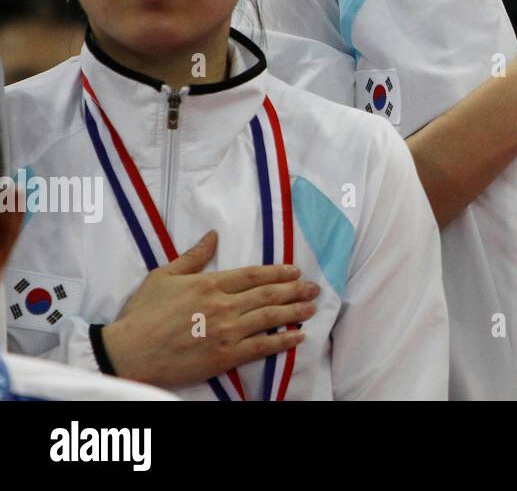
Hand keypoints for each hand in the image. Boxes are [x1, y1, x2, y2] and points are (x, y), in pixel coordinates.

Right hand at [101, 231, 317, 389]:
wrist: (127, 353)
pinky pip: (260, 347)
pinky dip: (282, 342)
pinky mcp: (223, 357)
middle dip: (294, 290)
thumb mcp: (164, 277)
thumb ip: (193, 257)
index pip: (253, 274)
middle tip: (314, 288)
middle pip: (267, 295)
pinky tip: (297, 336)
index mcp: (209, 284)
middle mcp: (222, 306)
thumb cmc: (142, 314)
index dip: (278, 271)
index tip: (295, 270)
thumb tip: (213, 235)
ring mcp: (225, 332)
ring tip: (311, 308)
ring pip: (269, 319)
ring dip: (294, 312)